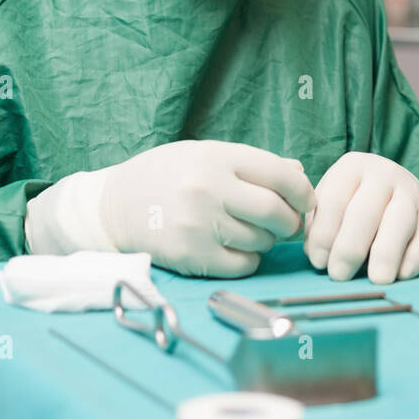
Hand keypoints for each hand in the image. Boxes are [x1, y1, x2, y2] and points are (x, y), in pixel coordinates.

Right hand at [100, 140, 314, 277]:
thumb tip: (300, 175)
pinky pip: (244, 265)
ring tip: (249, 231)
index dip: (303, 192)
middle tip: (285, 223)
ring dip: (266, 240)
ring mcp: (200, 225)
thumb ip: (253, 164)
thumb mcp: (206, 154)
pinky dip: (248, 259)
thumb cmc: (166, 175)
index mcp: (217, 158)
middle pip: (277, 213)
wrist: (113, 206)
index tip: (305, 201)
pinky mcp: (192, 257)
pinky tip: (234, 248)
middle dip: (290, 221)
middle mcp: (210, 189)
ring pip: (262, 241)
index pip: (282, 176)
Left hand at [303, 151, 418, 284]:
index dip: (323, 234)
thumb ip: (319, 224)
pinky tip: (402, 275)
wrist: (394, 185)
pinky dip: (416, 258)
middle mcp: (384, 174)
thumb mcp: (331, 200)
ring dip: (386, 253)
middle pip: (365, 212)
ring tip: (377, 279)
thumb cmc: (352, 199)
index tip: (318, 262)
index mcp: (352, 167)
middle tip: (339, 275)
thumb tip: (316, 254)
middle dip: (350, 248)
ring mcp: (410, 192)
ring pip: (400, 222)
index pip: (334, 200)